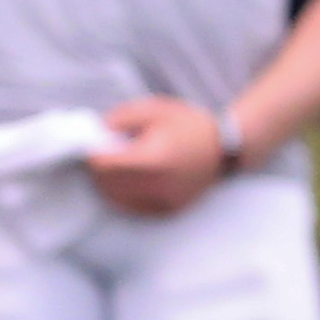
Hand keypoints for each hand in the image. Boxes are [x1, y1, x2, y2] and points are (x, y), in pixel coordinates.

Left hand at [85, 95, 226, 217]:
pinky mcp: (167, 210)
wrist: (224, 147)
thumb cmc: (187, 125)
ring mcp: (163, 201)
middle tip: (106, 153)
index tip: (97, 144)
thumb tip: (99, 131)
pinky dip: (123, 194)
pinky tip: (130, 178)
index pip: (104, 166)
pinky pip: (132, 207)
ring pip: (116, 198)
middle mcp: (158, 185)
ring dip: (108, 183)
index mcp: (153, 159)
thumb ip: (123, 117)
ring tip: (118, 165)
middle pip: (106, 184)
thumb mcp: (155, 109)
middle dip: (100, 169)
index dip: (95, 154)